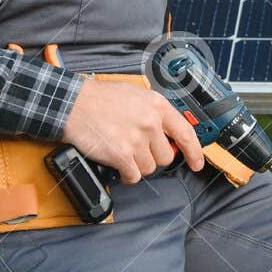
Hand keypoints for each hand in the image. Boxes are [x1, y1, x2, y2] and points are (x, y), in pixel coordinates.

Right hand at [60, 79, 204, 182]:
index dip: (194, 152)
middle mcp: (150, 123)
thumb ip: (154, 112)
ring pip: (149, 167)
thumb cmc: (101, 98)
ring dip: (137, 165)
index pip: (186, 133)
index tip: (196, 163)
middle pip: (165, 156)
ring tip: (124, 152)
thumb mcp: (136, 95)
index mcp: (157, 106)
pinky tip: (120, 167)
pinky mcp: (121, 155)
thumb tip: (166, 132)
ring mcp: (137, 140)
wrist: (75, 104)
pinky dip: (127, 175)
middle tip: (138, 149)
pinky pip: (134, 176)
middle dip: (153, 157)